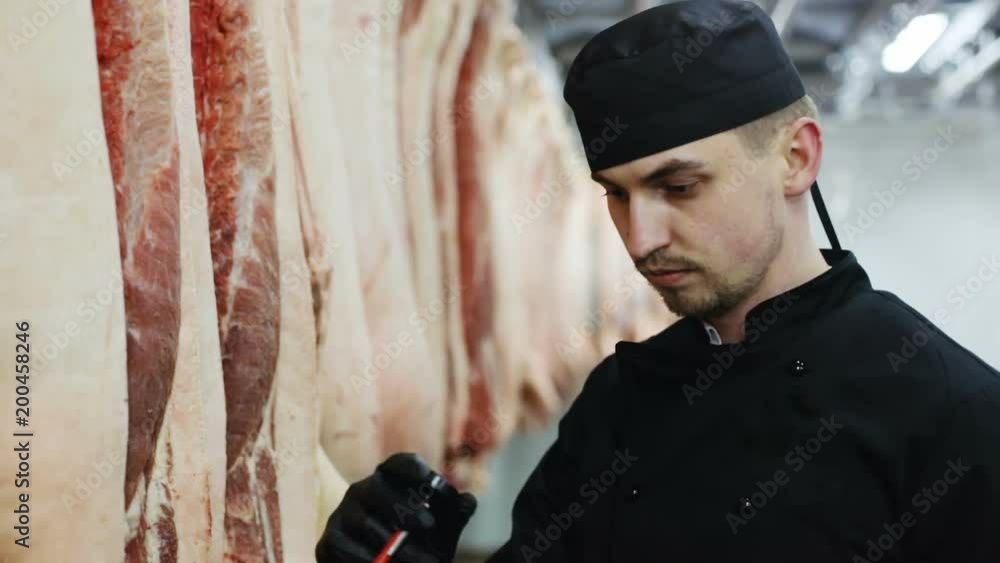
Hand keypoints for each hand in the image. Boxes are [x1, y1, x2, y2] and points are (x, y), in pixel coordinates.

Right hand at [316, 452, 477, 562]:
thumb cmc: (413, 549)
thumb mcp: (438, 535)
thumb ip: (454, 517)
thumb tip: (468, 501)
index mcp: (391, 482)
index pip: (399, 464)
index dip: (412, 468)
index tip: (428, 478)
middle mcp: (363, 491)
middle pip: (378, 487)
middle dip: (405, 507)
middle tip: (429, 526)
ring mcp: (342, 515)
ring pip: (366, 523)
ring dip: (394, 544)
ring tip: (421, 561)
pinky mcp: (329, 541)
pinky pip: (347, 549)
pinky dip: (369, 560)